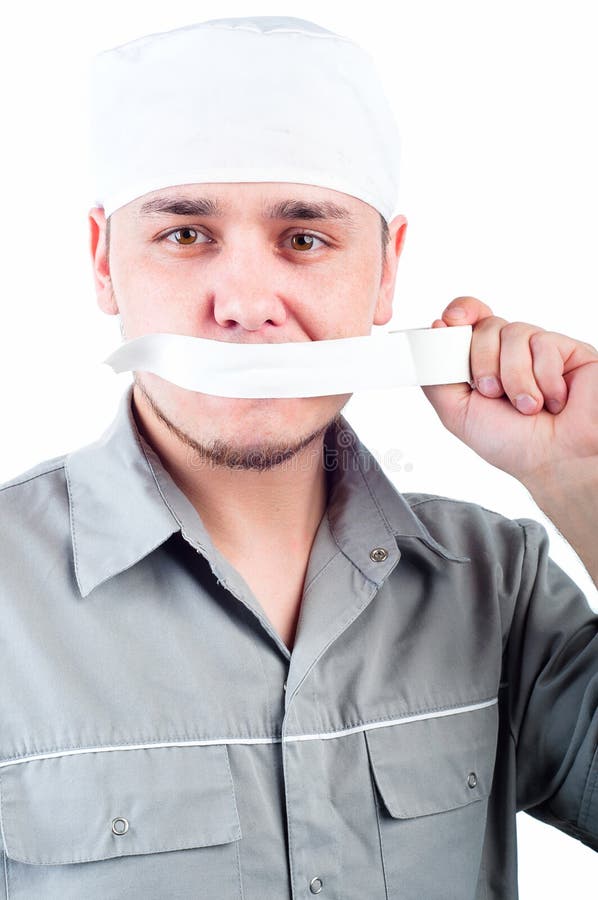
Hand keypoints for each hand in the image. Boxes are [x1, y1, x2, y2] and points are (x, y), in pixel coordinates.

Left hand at [421, 297, 597, 484]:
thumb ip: (436, 376)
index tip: (449, 322)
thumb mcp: (458, 413)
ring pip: (514, 333)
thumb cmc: (514, 444)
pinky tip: (553, 400)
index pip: (470, 319)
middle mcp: (512, 353)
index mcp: (485, 363)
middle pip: (487, 326)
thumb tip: (434, 332)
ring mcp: (540, 350)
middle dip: (482, 362)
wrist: (557, 461)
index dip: (460, 313)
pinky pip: (544, 344)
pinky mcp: (569, 350)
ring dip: (515, 378)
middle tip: (492, 394)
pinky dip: (545, 379)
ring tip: (526, 406)